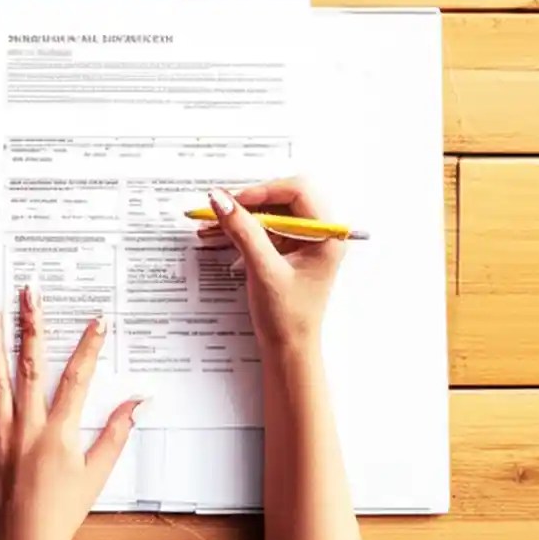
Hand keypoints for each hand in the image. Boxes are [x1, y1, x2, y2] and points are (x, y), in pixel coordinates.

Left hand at [0, 287, 142, 539]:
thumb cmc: (62, 511)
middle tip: (30, 293)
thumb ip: (117, 434)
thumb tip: (137, 403)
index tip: (97, 320)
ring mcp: (0, 433)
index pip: (78, 378)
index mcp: (60, 432)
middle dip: (31, 325)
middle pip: (31, 365)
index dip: (89, 346)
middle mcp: (28, 426)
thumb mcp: (98, 473)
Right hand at [202, 180, 343, 352]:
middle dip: (249, 203)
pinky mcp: (290, 251)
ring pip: (271, 213)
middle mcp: (320, 233)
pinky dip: (243, 231)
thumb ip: (243, 231)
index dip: (264, 191)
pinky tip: (219, 236)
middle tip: (221, 210)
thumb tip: (221, 200)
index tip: (235, 201)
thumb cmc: (287, 316)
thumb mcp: (263, 269)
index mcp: (327, 235)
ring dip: (241, 218)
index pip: (298, 191)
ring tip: (211, 225)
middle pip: (283, 198)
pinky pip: (265, 230)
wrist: (288, 348)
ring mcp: (305, 242)